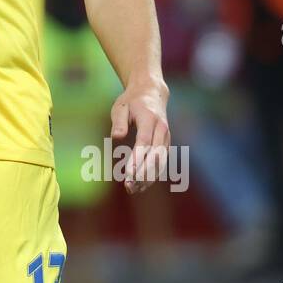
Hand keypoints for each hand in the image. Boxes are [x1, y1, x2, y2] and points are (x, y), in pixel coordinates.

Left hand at [109, 80, 169, 194]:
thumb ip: (118, 122)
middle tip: (129, 186)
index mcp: (149, 119)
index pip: (144, 142)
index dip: (138, 159)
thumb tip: (116, 137)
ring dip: (148, 177)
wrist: (152, 93)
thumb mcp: (120, 107)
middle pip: (155, 155)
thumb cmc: (132, 101)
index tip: (129, 173)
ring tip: (132, 189)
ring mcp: (166, 138)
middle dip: (143, 172)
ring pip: (161, 161)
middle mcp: (161, 130)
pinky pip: (162, 162)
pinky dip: (153, 175)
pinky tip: (141, 186)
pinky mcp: (165, 144)